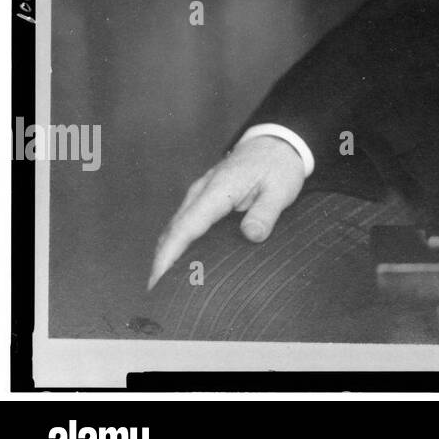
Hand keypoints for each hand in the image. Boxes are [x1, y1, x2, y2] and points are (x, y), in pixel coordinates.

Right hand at [148, 135, 305, 289]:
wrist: (276, 141)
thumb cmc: (279, 165)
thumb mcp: (281, 188)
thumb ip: (266, 212)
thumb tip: (251, 235)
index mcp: (218, 189)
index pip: (186, 227)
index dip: (169, 256)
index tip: (157, 281)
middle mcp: (201, 191)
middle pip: (173, 231)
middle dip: (162, 263)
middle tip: (158, 297)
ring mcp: (199, 193)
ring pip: (175, 228)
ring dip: (167, 255)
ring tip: (164, 288)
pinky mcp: (203, 197)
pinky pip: (184, 223)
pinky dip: (177, 244)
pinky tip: (179, 264)